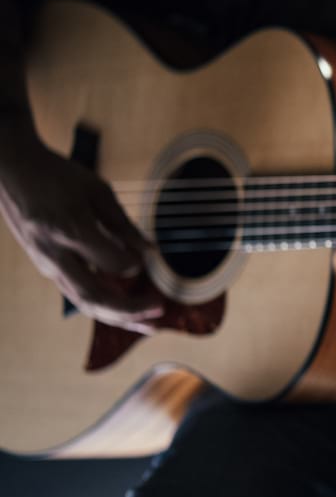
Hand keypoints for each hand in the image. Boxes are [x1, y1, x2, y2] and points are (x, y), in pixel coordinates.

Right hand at [0, 133, 162, 331]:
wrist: (12, 171)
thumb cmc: (58, 176)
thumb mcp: (97, 191)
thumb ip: (123, 224)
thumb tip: (151, 252)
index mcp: (70, 230)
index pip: (111, 263)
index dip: (134, 264)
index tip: (149, 258)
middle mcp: (55, 254)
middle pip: (94, 296)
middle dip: (130, 310)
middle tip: (160, 311)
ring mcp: (47, 264)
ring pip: (84, 302)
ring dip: (119, 317)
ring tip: (149, 324)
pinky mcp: (47, 268)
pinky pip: (77, 294)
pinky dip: (105, 306)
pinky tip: (127, 311)